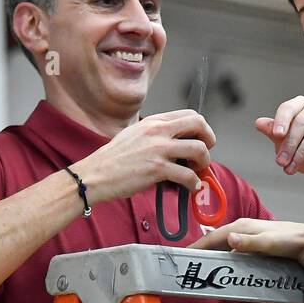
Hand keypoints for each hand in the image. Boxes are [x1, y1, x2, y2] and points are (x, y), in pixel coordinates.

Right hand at [71, 110, 214, 204]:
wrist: (95, 175)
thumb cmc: (113, 158)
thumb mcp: (135, 134)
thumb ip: (156, 134)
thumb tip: (177, 142)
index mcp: (153, 121)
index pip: (190, 114)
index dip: (201, 128)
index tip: (201, 140)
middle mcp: (157, 130)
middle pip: (199, 124)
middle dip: (209, 140)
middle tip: (205, 154)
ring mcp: (158, 149)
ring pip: (199, 149)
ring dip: (204, 163)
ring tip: (197, 172)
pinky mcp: (157, 169)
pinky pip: (188, 175)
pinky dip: (194, 183)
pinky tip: (190, 188)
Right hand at [191, 218, 303, 278]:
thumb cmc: (290, 241)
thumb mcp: (271, 242)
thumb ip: (251, 242)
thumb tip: (230, 239)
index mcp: (242, 226)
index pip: (213, 236)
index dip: (198, 245)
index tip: (182, 256)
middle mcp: (242, 229)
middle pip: (216, 240)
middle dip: (201, 250)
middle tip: (186, 264)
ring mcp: (247, 235)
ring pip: (223, 244)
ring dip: (211, 253)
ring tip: (199, 266)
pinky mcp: (252, 243)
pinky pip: (231, 249)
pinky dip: (223, 255)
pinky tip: (221, 264)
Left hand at [255, 95, 303, 198]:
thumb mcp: (285, 144)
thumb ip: (274, 132)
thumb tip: (259, 123)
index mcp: (301, 104)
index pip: (289, 108)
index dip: (281, 121)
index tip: (276, 135)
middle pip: (302, 121)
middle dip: (290, 144)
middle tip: (282, 162)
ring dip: (303, 152)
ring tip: (294, 167)